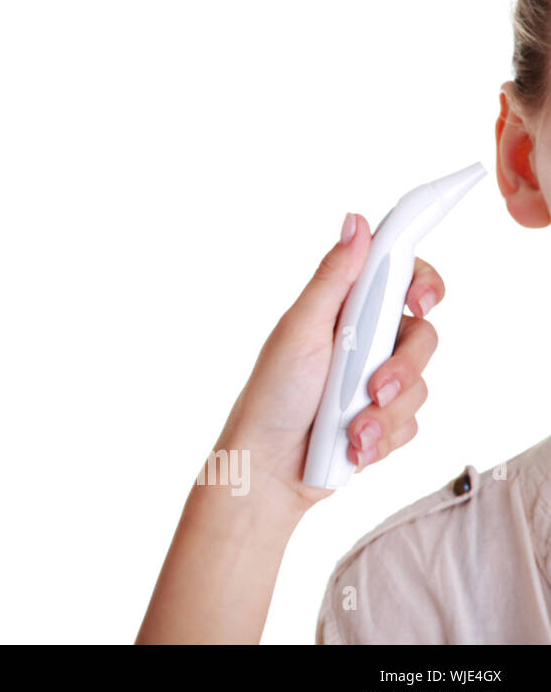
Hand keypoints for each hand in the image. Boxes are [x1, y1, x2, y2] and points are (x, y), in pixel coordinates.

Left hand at [216, 212, 443, 513]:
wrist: (269, 470)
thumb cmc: (272, 395)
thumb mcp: (301, 330)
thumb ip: (335, 279)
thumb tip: (355, 221)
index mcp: (342, 310)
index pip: (400, 279)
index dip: (423, 283)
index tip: (422, 301)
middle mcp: (363, 342)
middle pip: (422, 335)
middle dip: (402, 366)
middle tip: (374, 387)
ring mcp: (374, 382)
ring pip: (421, 384)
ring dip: (387, 412)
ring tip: (351, 431)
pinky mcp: (383, 421)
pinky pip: (412, 423)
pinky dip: (384, 437)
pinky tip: (354, 448)